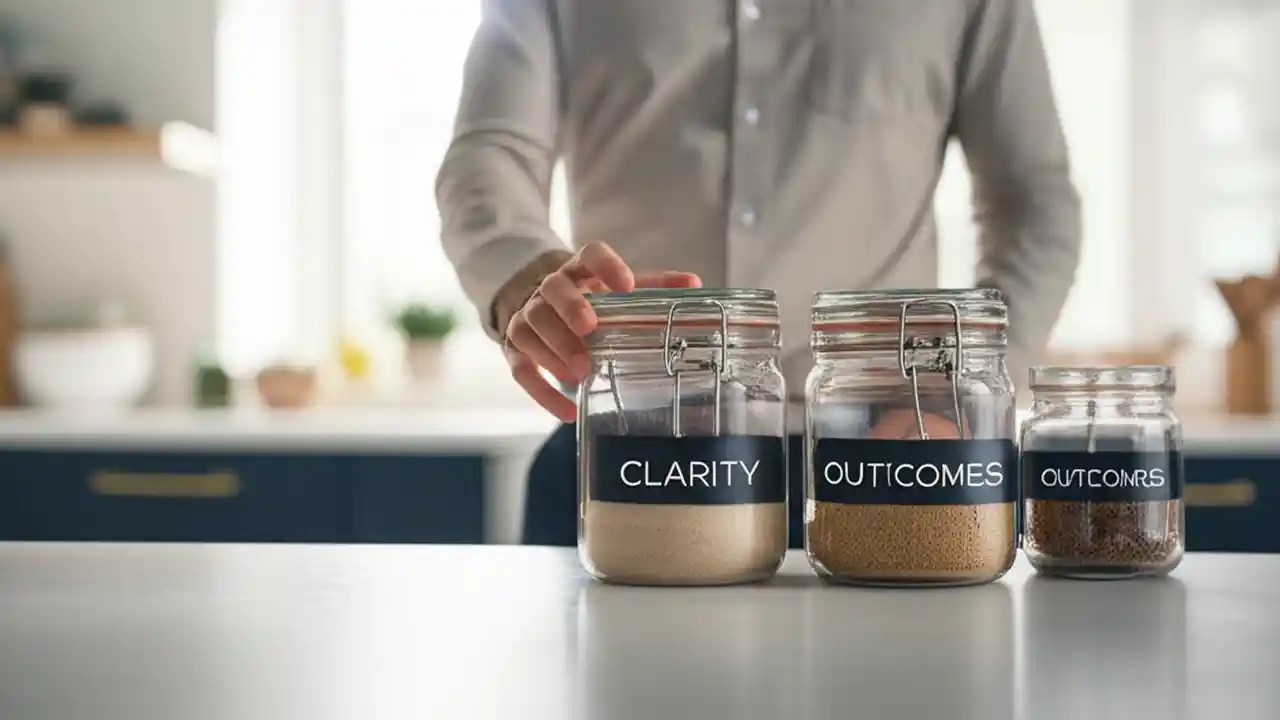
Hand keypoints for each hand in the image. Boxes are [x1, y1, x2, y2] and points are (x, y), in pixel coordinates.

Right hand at [503, 242, 700, 420]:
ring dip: (555, 351)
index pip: (590, 255)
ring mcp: (527, 316)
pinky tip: (568, 410)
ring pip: (532, 328)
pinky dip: (542, 393)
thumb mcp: (616, 287)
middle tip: (589, 331)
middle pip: (553, 291)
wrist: (534, 300)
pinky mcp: (514, 347)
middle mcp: (549, 288)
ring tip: (580, 373)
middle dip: (570, 309)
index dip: (607, 265)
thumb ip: (653, 286)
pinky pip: (521, 369)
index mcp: (580, 269)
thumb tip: (693, 285)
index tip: (625, 285)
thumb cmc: (586, 297)